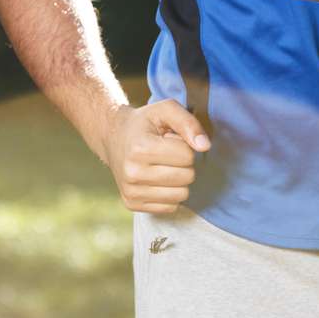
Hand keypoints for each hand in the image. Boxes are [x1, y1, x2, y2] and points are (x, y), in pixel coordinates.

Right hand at [102, 99, 209, 213]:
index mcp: (140, 148)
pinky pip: (171, 207)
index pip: (188, 156)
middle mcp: (133, 173)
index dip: (185, 145)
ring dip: (179, 180)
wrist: (113, 137)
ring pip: (181, 195)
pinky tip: (157, 179)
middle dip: (184, 163)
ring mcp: (131, 192)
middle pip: (187, 177)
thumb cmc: (144, 123)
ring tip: (163, 165)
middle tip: (168, 153)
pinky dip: (170, 193)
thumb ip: (188, 123)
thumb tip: (204, 146)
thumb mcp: (166, 110)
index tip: (170, 140)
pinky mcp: (132, 204)